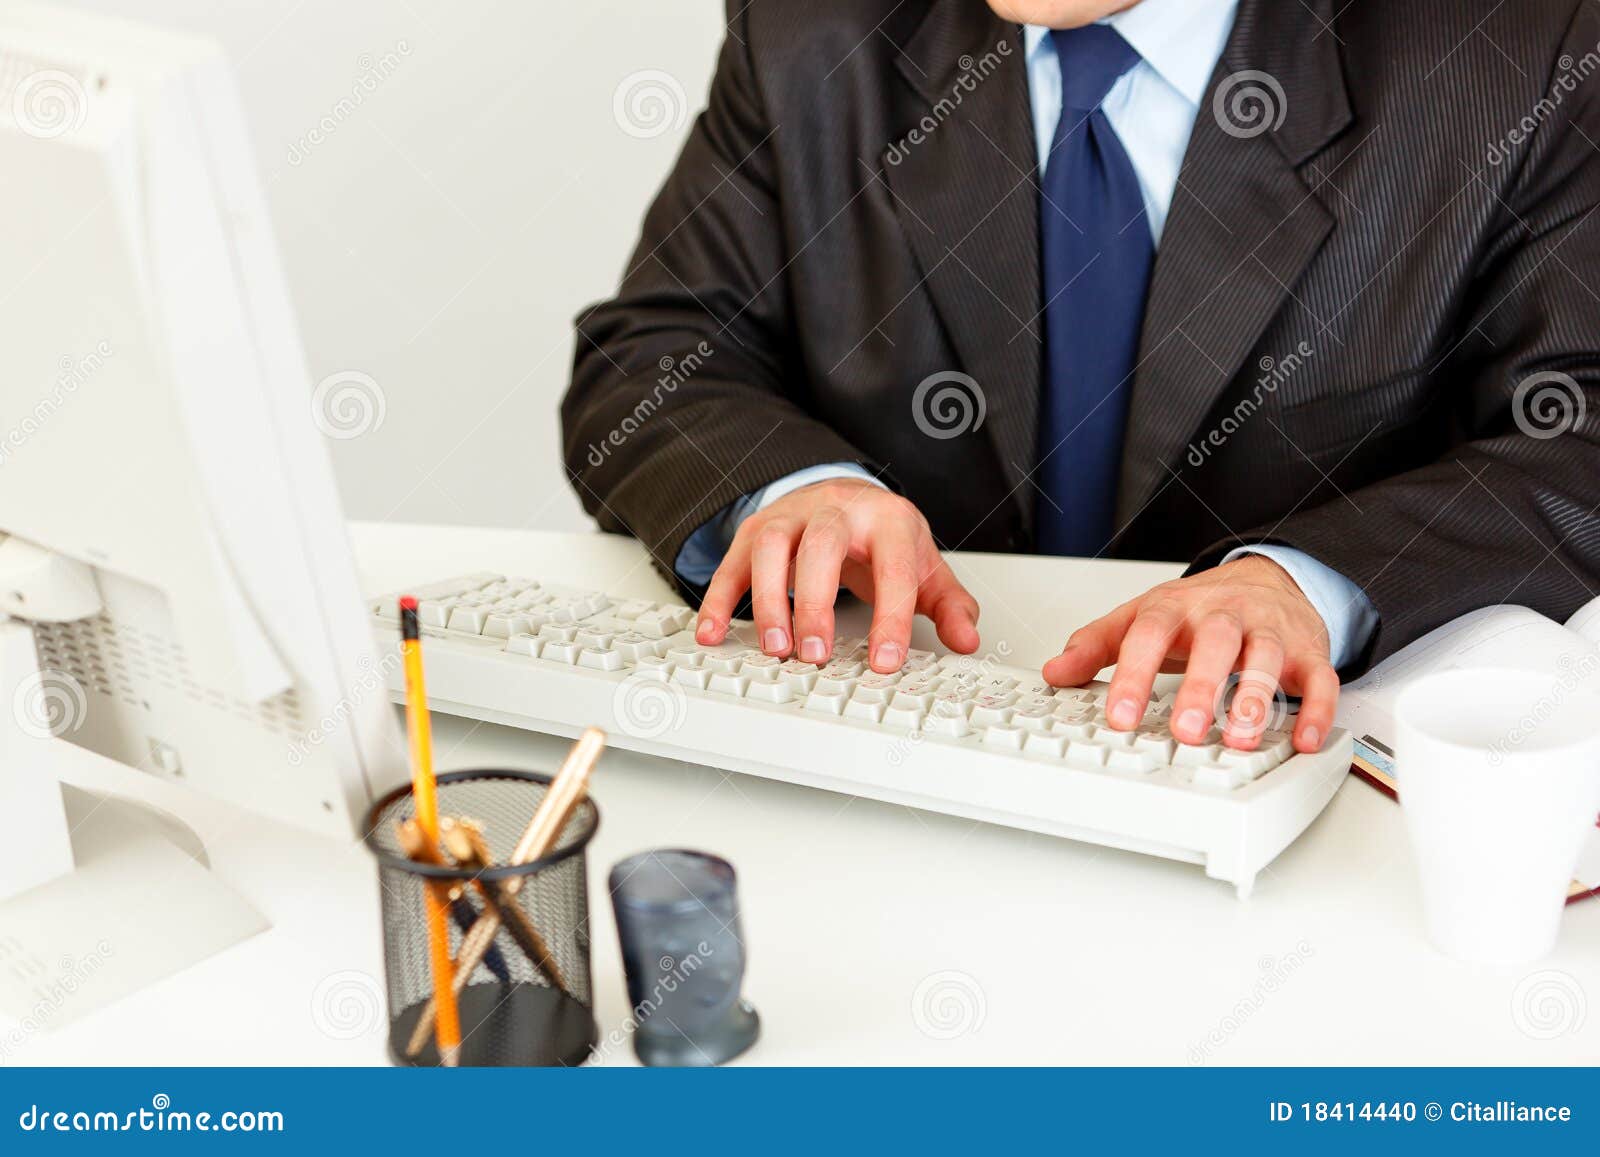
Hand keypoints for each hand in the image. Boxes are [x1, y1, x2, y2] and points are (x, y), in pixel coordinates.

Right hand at [694, 477, 980, 671]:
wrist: (845, 495)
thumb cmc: (882, 539)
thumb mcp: (924, 568)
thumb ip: (948, 606)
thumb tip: (967, 640)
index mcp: (887, 520)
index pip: (892, 567)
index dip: (890, 617)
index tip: (884, 660)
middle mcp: (836, 511)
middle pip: (821, 545)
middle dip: (815, 602)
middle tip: (816, 654)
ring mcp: (791, 517)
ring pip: (770, 547)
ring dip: (767, 600)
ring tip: (775, 650)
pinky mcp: (756, 530)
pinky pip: (731, 562)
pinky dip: (718, 599)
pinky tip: (713, 634)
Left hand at [1042, 555, 1337, 752]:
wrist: (1266, 579)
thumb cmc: (1198, 609)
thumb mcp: (1141, 618)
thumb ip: (1097, 645)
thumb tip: (1055, 672)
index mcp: (1176, 607)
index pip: (1150, 634)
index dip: (1133, 675)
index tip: (1119, 717)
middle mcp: (1224, 615)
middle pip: (1215, 642)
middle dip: (1201, 687)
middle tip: (1185, 731)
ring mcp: (1268, 631)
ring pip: (1267, 657)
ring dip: (1257, 698)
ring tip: (1241, 737)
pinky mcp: (1308, 651)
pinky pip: (1319, 677)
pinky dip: (1316, 708)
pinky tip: (1305, 739)